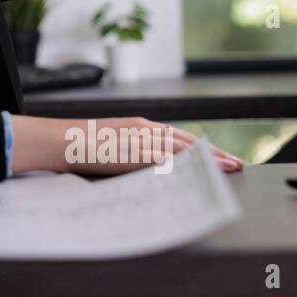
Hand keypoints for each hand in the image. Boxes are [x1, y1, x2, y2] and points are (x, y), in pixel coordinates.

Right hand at [11, 115, 242, 175]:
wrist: (60, 140)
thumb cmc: (82, 145)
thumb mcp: (113, 143)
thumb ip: (133, 150)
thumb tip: (154, 165)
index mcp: (139, 126)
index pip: (179, 136)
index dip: (203, 147)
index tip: (223, 156)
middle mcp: (143, 128)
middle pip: (187, 141)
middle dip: (214, 153)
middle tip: (237, 163)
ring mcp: (138, 139)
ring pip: (181, 148)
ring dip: (207, 158)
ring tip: (227, 167)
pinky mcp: (132, 151)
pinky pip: (163, 158)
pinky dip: (183, 164)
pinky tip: (198, 171)